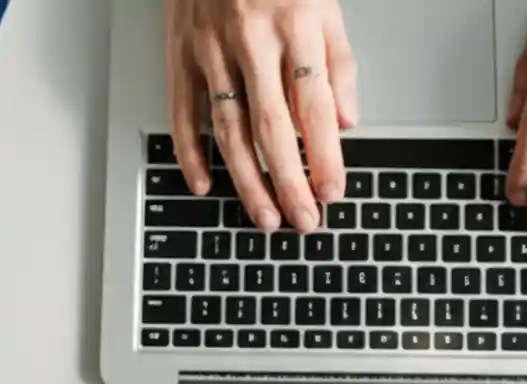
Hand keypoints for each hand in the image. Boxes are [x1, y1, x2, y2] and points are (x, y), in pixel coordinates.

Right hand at [165, 0, 358, 233]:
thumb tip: (347, 122)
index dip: (325, 155)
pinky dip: (190, 152)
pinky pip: (183, 110)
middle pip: (272, 127)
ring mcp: (211, 48)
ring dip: (247, 180)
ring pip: (229, 127)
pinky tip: (204, 183)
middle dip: (289, 182)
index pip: (315, 106)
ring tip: (265, 216)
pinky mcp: (180, 52)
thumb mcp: (325, 4)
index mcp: (297, 25)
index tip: (333, 192)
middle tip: (303, 220)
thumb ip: (339, 64)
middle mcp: (252, 39)